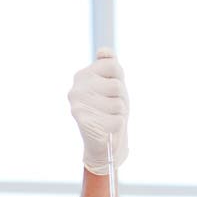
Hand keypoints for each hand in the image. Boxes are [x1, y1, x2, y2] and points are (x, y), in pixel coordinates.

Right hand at [68, 47, 128, 174]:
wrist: (103, 144)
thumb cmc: (110, 111)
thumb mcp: (113, 84)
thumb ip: (110, 66)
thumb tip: (104, 51)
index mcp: (82, 75)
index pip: (113, 66)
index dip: (119, 80)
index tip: (112, 91)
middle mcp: (76, 89)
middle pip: (116, 85)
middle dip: (120, 98)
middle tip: (111, 108)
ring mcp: (79, 106)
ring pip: (118, 103)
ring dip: (119, 113)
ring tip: (109, 118)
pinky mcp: (85, 123)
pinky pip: (117, 120)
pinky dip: (117, 126)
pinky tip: (107, 128)